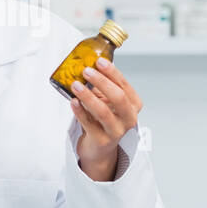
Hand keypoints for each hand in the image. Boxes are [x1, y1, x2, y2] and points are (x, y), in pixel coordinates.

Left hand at [70, 57, 141, 181]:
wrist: (101, 146)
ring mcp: (116, 131)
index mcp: (133, 105)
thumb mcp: (108, 100)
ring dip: (88, 96)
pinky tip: (73, 101)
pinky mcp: (102, 140)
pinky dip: (79, 111)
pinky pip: (89, 123)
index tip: (99, 61)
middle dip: (102, 82)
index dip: (112, 72)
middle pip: (118, 97)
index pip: (124, 85)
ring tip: (76, 85)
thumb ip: (102, 85)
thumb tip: (87, 64)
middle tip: (87, 71)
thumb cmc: (105, 119)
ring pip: (103, 111)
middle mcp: (128, 118)